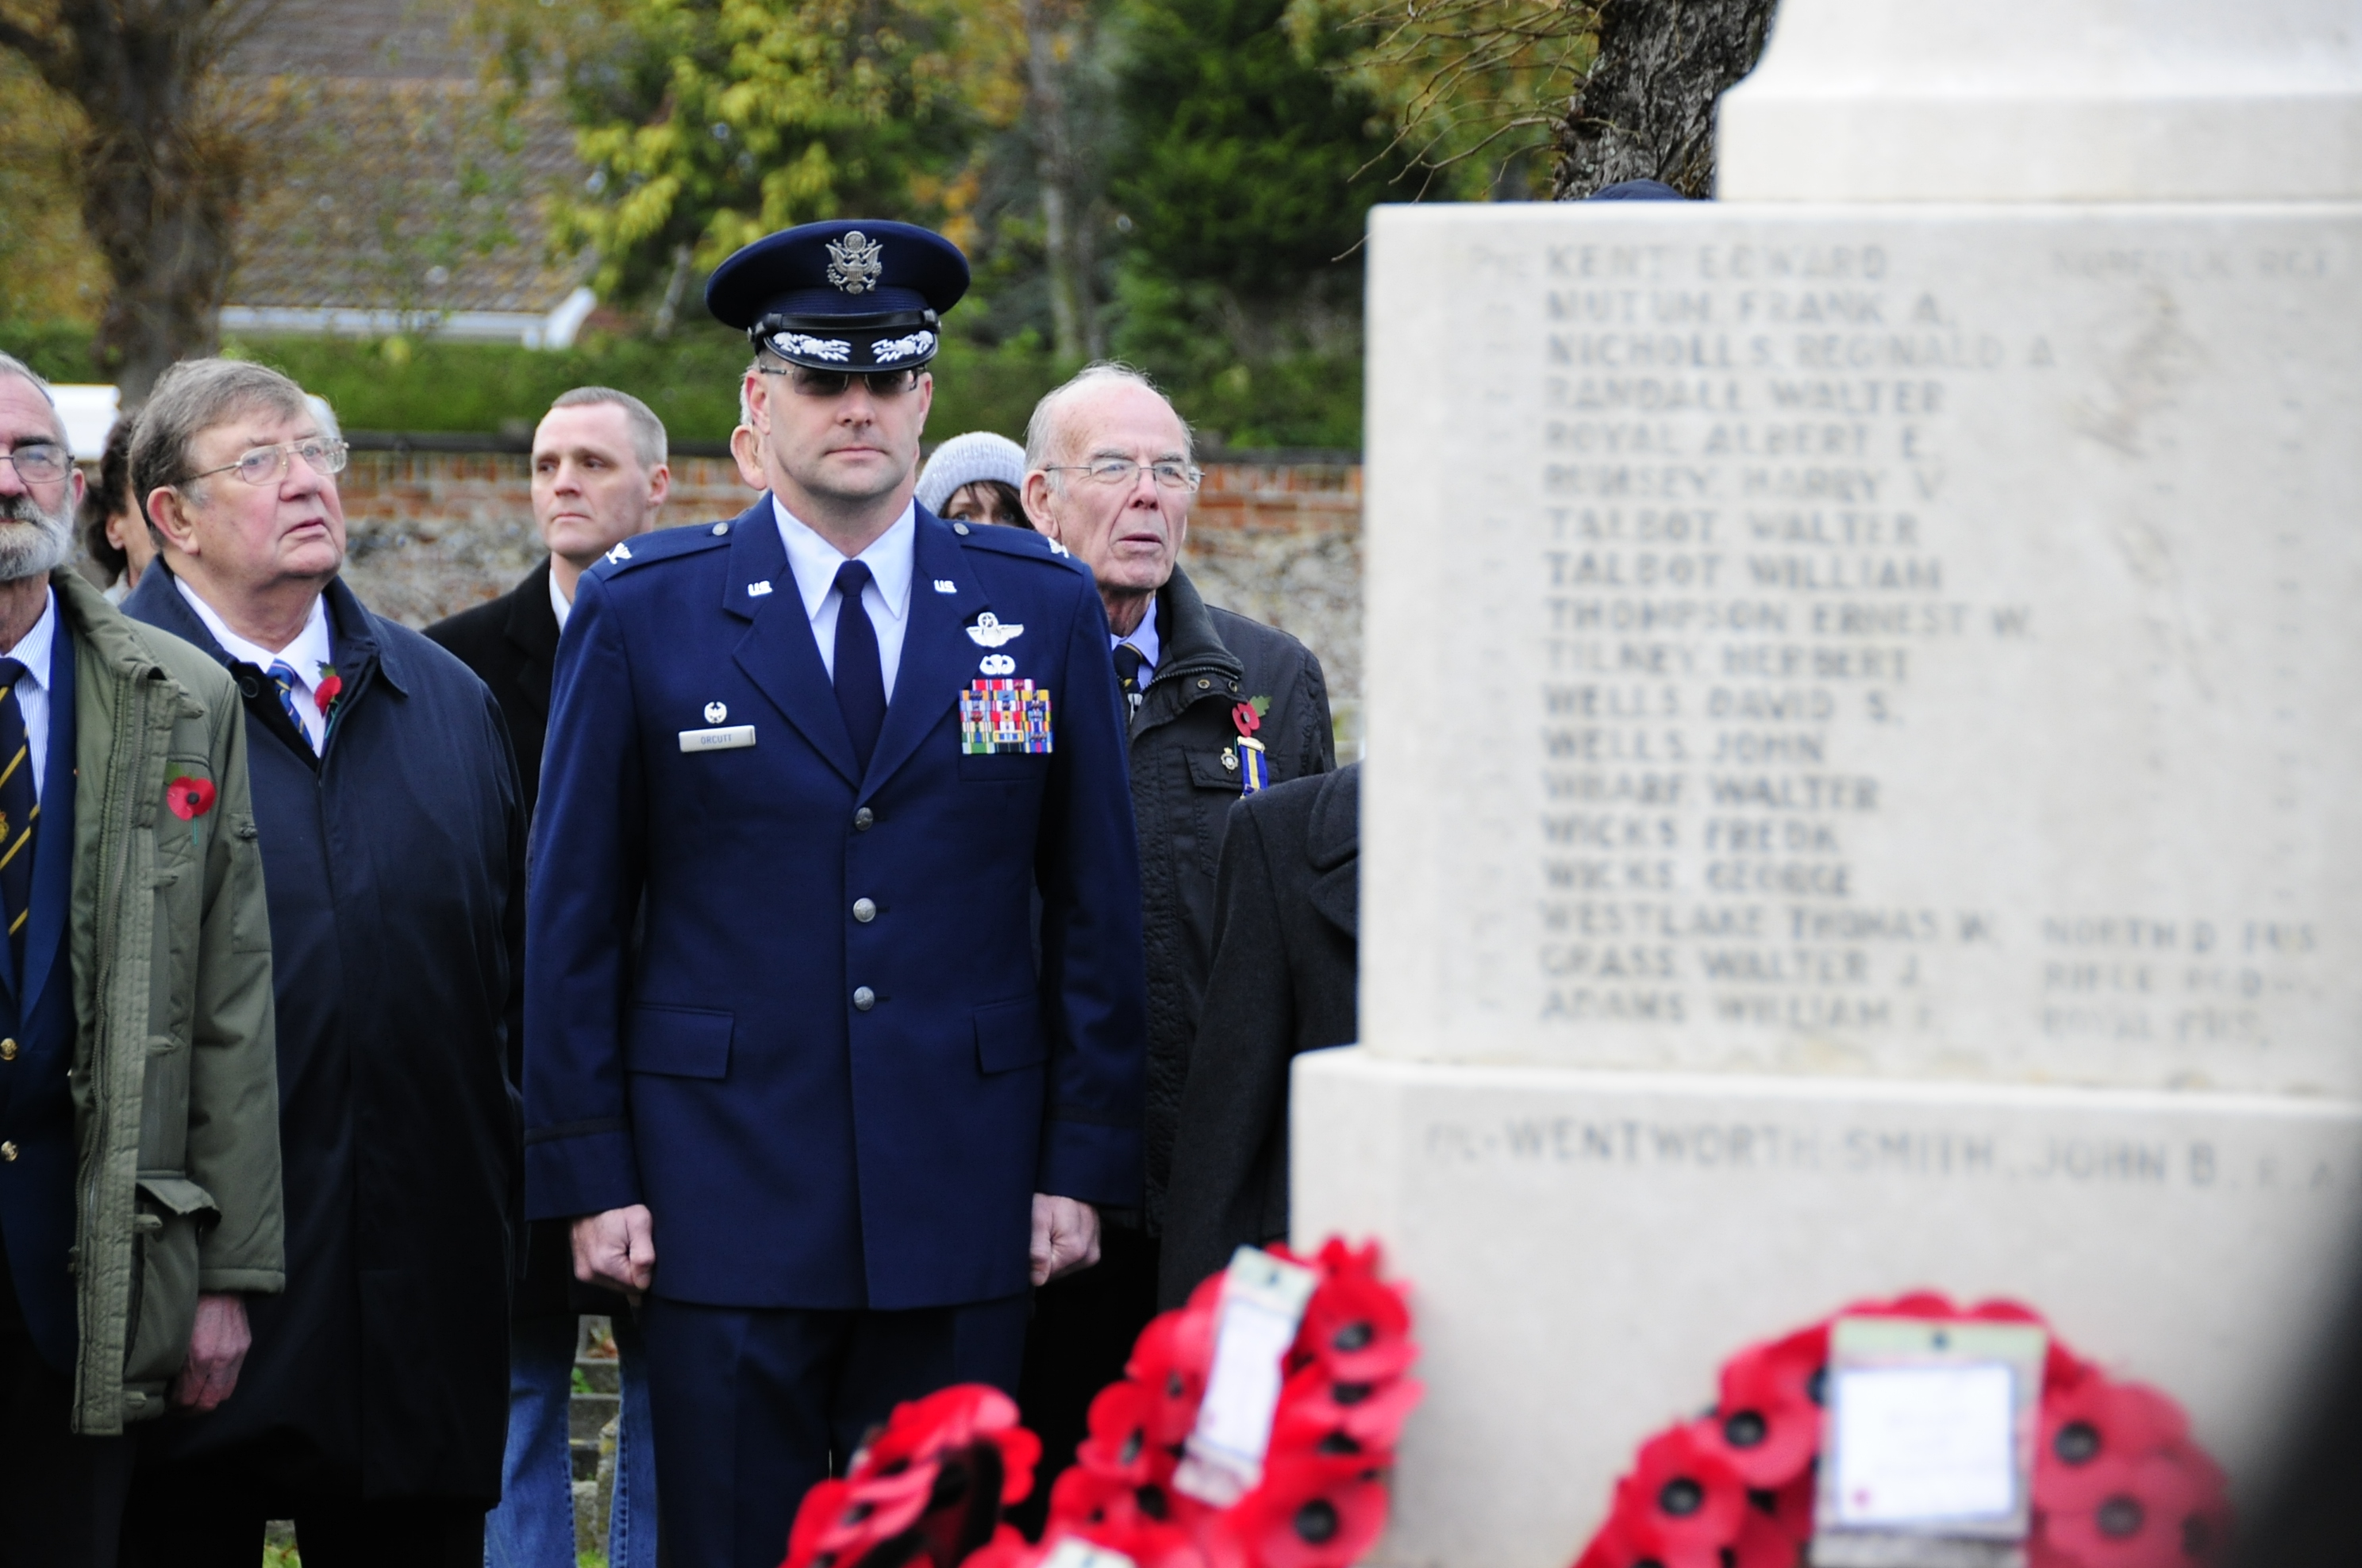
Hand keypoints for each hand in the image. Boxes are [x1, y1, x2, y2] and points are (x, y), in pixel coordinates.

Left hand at [171, 1293, 249, 1411]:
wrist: (216, 1279)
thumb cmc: (186, 1304)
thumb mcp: (171, 1335)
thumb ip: (171, 1362)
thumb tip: (163, 1385)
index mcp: (201, 1356)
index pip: (188, 1399)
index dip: (175, 1407)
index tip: (166, 1405)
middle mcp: (222, 1358)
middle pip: (209, 1403)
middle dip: (191, 1410)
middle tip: (178, 1407)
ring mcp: (237, 1352)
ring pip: (224, 1393)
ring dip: (207, 1399)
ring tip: (193, 1395)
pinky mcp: (245, 1345)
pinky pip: (233, 1377)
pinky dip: (219, 1384)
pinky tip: (207, 1378)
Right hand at [572, 1205, 656, 1301]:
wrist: (592, 1197)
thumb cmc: (617, 1206)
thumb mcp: (640, 1221)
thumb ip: (644, 1255)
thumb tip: (644, 1283)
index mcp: (605, 1264)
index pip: (638, 1286)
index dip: (648, 1270)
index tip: (645, 1249)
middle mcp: (590, 1274)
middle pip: (626, 1288)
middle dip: (636, 1271)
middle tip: (635, 1245)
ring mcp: (584, 1273)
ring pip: (617, 1284)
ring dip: (625, 1270)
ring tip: (624, 1245)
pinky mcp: (582, 1270)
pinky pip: (606, 1278)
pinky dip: (615, 1268)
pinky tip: (616, 1250)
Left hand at [1030, 1194, 1099, 1285]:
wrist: (1070, 1180)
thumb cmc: (1051, 1196)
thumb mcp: (1037, 1219)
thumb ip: (1037, 1250)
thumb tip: (1037, 1280)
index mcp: (1075, 1251)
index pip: (1044, 1276)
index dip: (1032, 1261)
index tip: (1031, 1240)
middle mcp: (1089, 1255)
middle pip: (1055, 1272)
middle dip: (1043, 1257)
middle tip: (1040, 1232)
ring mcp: (1093, 1253)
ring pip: (1063, 1267)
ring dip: (1052, 1253)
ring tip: (1049, 1229)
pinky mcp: (1094, 1249)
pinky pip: (1072, 1260)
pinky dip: (1062, 1250)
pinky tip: (1058, 1232)